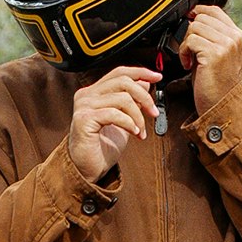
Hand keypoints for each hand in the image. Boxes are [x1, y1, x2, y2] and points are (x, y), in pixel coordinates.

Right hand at [68, 63, 158, 182]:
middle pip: (123, 82)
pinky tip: (134, 134)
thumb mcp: (124, 120)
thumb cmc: (103, 146)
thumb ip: (131, 101)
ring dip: (138, 116)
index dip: (140, 72)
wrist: (88, 168)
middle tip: (153, 113)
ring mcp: (83, 106)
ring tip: (141, 131)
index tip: (157, 77)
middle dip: (144, 97)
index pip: (119, 73)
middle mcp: (86, 95)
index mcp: (94, 92)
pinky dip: (129, 124)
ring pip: (122, 98)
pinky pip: (114, 114)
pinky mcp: (84, 119)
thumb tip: (145, 83)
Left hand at [178, 3, 241, 117]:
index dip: (197, 12)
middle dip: (190, 32)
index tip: (188, 21)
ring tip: (190, 59)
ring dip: (186, 43)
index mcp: (238, 35)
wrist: (222, 105)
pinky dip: (184, 52)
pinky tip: (188, 65)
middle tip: (191, 51)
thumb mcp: (219, 53)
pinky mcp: (215, 53)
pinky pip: (190, 40)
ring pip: (194, 27)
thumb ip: (212, 34)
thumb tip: (192, 15)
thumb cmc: (217, 81)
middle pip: (202, 17)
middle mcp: (235, 37)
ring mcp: (226, 45)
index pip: (214, 10)